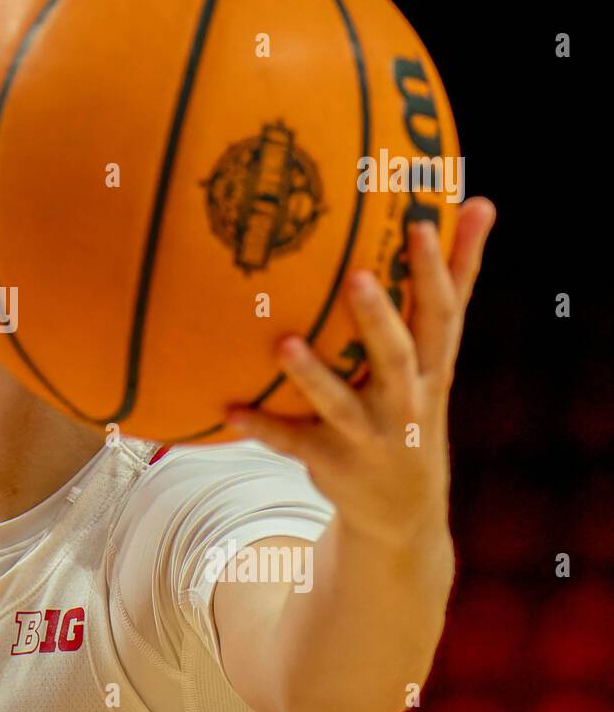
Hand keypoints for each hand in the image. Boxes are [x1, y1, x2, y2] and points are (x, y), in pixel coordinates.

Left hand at [225, 196, 496, 547]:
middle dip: (378, 318)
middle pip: (396, 355)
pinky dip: (262, 428)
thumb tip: (483, 201)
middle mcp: (406, 400)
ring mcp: (368, 435)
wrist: (404, 510)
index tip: (422, 222)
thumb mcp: (438, 353)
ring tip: (284, 344)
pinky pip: (292, 443)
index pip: (442, 313)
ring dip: (313, 376)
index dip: (436, 270)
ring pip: (339, 403)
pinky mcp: (332, 462)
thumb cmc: (415, 402)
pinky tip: (229, 410)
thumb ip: (453, 282)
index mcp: (432, 366)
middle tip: (358, 276)